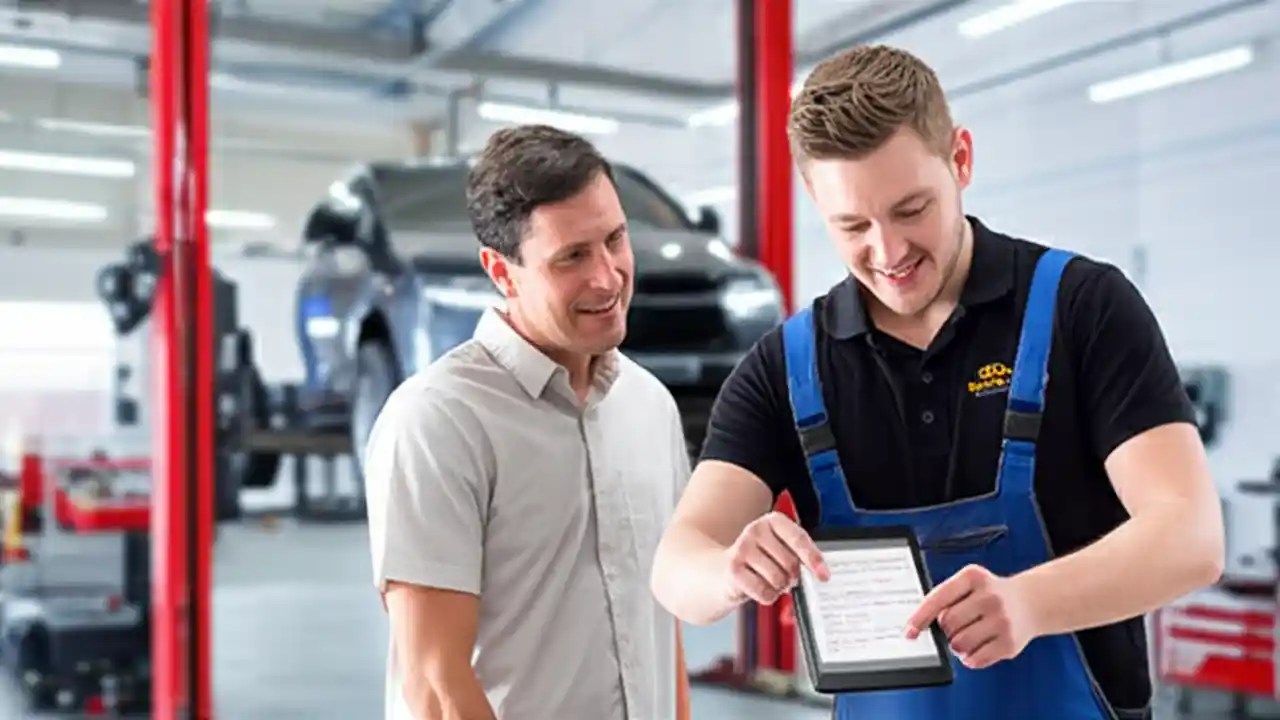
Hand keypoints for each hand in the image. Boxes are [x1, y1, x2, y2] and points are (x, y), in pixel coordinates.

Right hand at [723, 511, 829, 605]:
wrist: (720, 571)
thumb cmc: (758, 561)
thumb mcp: (779, 549)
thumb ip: (799, 555)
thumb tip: (820, 572)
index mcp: (772, 521)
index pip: (798, 539)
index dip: (813, 558)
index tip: (823, 575)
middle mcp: (756, 530)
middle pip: (790, 563)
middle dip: (792, 577)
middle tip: (785, 578)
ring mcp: (742, 548)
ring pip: (778, 579)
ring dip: (778, 588)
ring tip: (768, 582)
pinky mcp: (733, 569)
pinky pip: (764, 592)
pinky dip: (767, 596)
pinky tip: (758, 588)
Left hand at [904, 565, 1037, 669]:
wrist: (1031, 601)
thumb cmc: (992, 593)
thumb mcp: (969, 583)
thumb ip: (945, 597)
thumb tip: (919, 625)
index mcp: (973, 577)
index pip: (938, 598)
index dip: (920, 617)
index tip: (909, 631)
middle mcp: (989, 597)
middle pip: (948, 624)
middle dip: (947, 629)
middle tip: (958, 625)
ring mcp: (1002, 621)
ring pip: (959, 644)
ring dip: (957, 645)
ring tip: (969, 635)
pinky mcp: (1010, 644)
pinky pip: (975, 660)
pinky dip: (970, 657)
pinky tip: (979, 646)